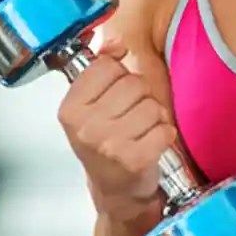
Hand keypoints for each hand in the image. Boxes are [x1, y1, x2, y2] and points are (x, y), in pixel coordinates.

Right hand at [57, 38, 176, 220]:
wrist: (115, 192)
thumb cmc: (105, 145)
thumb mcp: (91, 107)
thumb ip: (101, 71)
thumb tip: (115, 43)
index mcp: (70, 109)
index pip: (106, 66)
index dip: (119, 77)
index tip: (115, 96)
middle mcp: (86, 127)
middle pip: (133, 83)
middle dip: (141, 97)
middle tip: (132, 118)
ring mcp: (110, 144)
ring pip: (152, 105)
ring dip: (155, 117)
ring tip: (142, 132)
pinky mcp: (135, 159)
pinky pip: (164, 128)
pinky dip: (165, 135)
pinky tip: (152, 144)